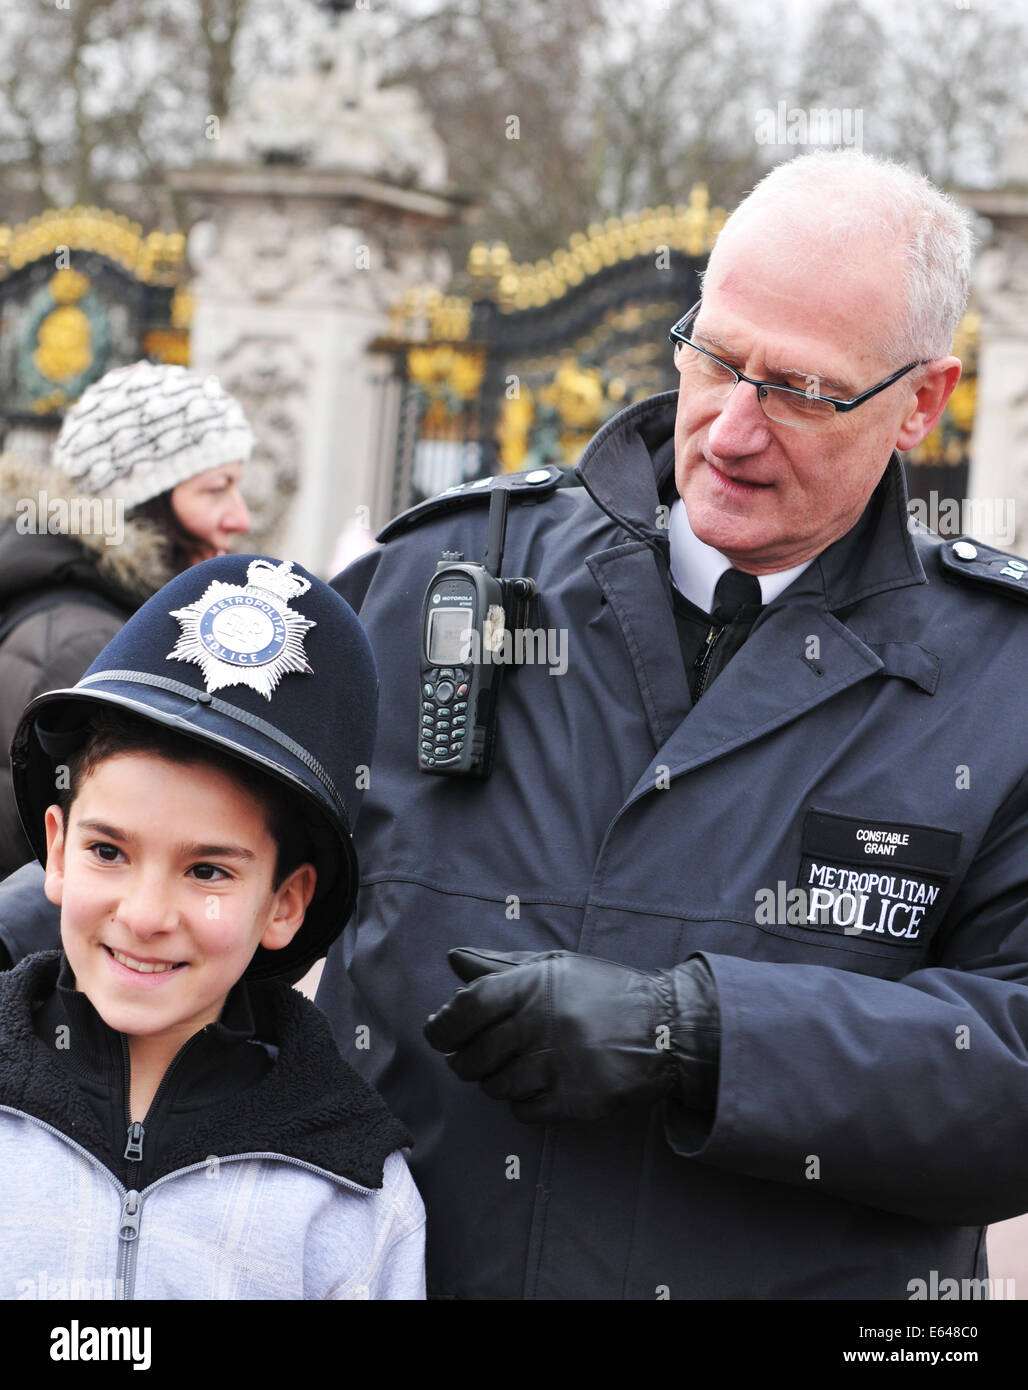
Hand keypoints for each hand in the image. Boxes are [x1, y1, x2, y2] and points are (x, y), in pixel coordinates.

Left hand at [423, 947, 718, 1122]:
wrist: (667, 1027)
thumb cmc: (604, 992)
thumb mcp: (556, 967)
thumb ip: (501, 966)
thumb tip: (454, 960)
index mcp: (535, 986)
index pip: (468, 1007)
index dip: (444, 1024)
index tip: (440, 1033)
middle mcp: (543, 1024)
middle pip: (474, 1055)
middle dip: (464, 1060)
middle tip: (472, 1058)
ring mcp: (559, 1065)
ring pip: (496, 1086)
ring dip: (495, 1082)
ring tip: (513, 1069)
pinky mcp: (575, 1101)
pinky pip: (524, 1111)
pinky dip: (522, 1103)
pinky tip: (538, 1087)